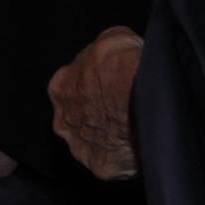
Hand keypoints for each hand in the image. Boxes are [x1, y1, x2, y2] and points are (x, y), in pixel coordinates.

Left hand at [47, 27, 144, 179]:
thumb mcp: (112, 37)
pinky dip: (124, 158)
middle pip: (78, 121)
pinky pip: (113, 164)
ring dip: (109, 140)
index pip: (70, 90)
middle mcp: (63, 121)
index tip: (109, 89)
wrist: (143, 94)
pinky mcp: (101, 167)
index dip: (92, 88)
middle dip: (96, 118)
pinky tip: (139, 145)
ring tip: (133, 130)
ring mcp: (80, 147)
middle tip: (122, 111)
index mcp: (60, 88)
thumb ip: (101, 52)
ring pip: (94, 145)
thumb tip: (109, 57)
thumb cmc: (124, 64)